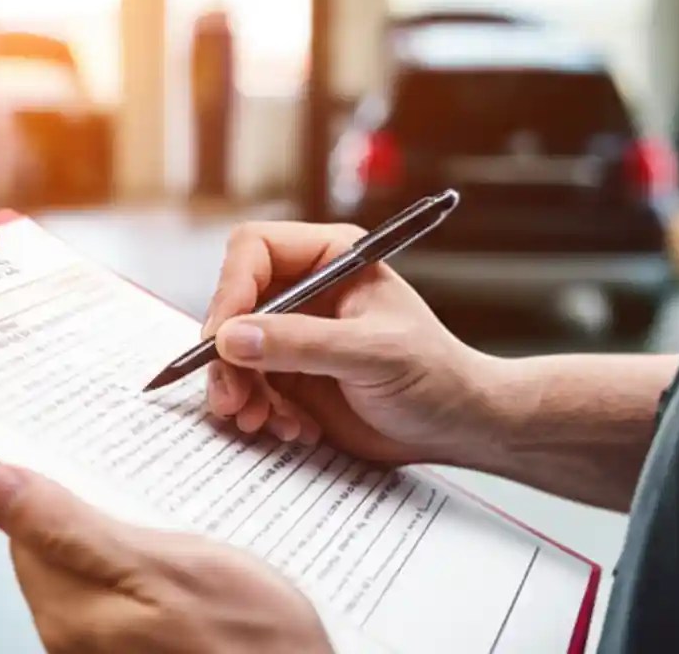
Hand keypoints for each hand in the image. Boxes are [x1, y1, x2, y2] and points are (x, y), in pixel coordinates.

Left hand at [0, 463, 333, 653]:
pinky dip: (151, 570)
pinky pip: (125, 593)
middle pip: (58, 547)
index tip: (97, 458)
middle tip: (156, 497)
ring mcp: (103, 651)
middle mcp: (71, 638)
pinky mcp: (135, 653)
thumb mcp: (164, 569)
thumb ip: (69, 530)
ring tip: (185, 535)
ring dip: (132, 538)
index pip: (26, 523)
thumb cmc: (250, 647)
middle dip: (101, 512)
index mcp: (67, 610)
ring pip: (96, 566)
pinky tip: (192, 572)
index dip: (62, 484)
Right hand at [203, 222, 500, 465]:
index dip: (231, 290)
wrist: (455, 428)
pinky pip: (248, 387)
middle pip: (232, 305)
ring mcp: (292, 335)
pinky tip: (293, 428)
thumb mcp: (371, 354)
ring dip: (238, 391)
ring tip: (261, 421)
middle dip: (226, 355)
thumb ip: (301, 343)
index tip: (223, 339)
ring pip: (232, 352)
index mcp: (329, 259)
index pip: (253, 250)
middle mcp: (303, 291)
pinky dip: (259, 411)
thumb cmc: (434, 376)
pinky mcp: (288, 376)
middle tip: (232, 398)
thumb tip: (232, 338)